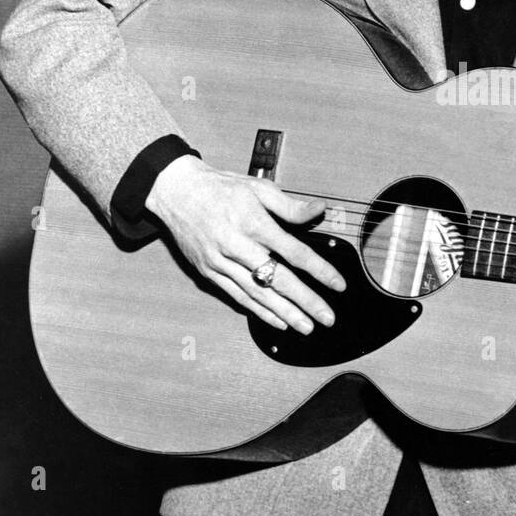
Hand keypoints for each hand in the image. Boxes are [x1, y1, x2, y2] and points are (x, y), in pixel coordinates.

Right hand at [145, 154, 344, 333]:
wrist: (176, 191)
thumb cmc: (220, 188)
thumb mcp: (258, 188)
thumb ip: (290, 206)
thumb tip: (319, 210)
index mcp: (253, 222)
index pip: (294, 252)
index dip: (319, 270)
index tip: (338, 284)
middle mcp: (236, 245)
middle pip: (278, 279)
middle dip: (305, 301)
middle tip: (327, 318)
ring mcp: (220, 261)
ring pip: (257, 293)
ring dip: (284, 313)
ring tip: (306, 327)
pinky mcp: (208, 272)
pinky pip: (236, 296)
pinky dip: (258, 311)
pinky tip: (277, 321)